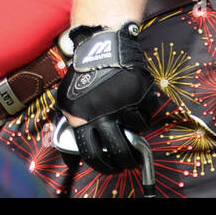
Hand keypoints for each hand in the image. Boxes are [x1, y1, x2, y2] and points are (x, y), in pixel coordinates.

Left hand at [56, 23, 159, 173]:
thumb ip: (72, 124)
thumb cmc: (83, 75)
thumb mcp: (67, 100)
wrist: (100, 47)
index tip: (111, 167)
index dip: (104, 165)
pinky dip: (144, 111)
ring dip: (136, 127)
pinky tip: (135, 101)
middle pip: (120, 150)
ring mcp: (123, 104)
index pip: (92, 153)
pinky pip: (148, 113)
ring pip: (138, 129)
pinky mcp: (140, 93)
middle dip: (126, 160)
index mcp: (81, 117)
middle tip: (129, 160)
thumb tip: (70, 157)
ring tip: (128, 116)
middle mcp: (102, 114)